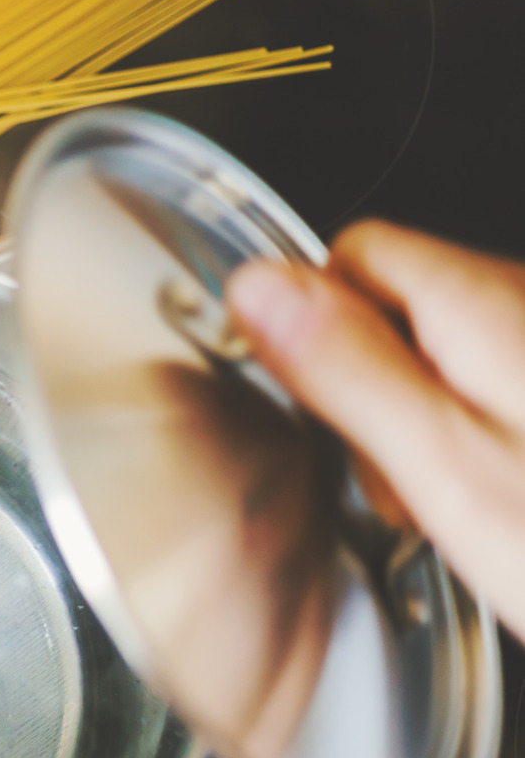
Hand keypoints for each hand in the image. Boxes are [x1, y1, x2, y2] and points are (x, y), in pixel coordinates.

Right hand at [228, 220, 524, 639]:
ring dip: (431, 424)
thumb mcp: (444, 470)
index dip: (313, 325)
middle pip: (401, 304)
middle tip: (400, 478)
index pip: (351, 253)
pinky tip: (509, 504)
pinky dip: (487, 443)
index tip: (318, 403)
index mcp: (483, 307)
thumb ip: (346, 370)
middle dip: (373, 387)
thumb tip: (259, 290)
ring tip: (464, 503)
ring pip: (451, 354)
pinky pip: (504, 392)